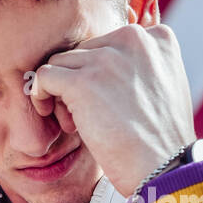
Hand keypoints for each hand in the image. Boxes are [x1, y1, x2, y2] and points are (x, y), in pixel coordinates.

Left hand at [30, 22, 194, 197]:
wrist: (162, 165)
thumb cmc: (160, 137)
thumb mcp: (163, 85)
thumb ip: (139, 65)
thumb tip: (105, 65)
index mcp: (157, 36)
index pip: (107, 44)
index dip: (98, 73)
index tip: (105, 101)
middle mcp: (133, 38)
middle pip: (82, 51)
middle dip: (78, 81)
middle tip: (88, 116)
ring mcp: (107, 58)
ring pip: (61, 62)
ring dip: (61, 92)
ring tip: (76, 122)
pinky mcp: (83, 81)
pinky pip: (43, 76)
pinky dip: (40, 94)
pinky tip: (50, 114)